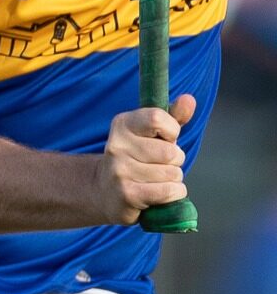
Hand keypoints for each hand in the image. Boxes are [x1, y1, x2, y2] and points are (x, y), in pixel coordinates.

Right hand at [94, 94, 193, 224]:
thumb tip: (189, 99)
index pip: (157, 118)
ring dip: (172, 180)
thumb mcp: (151, 135)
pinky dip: (173, 194)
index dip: (171, 132)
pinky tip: (157, 194)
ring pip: (173, 174)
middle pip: (171, 152)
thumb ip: (172, 117)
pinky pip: (169, 191)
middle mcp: (117, 145)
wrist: (104, 191)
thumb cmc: (136, 160)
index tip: (164, 139)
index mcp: (122, 124)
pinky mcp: (127, 193)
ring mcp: (120, 169)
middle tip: (157, 165)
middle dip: (174, 162)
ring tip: (154, 180)